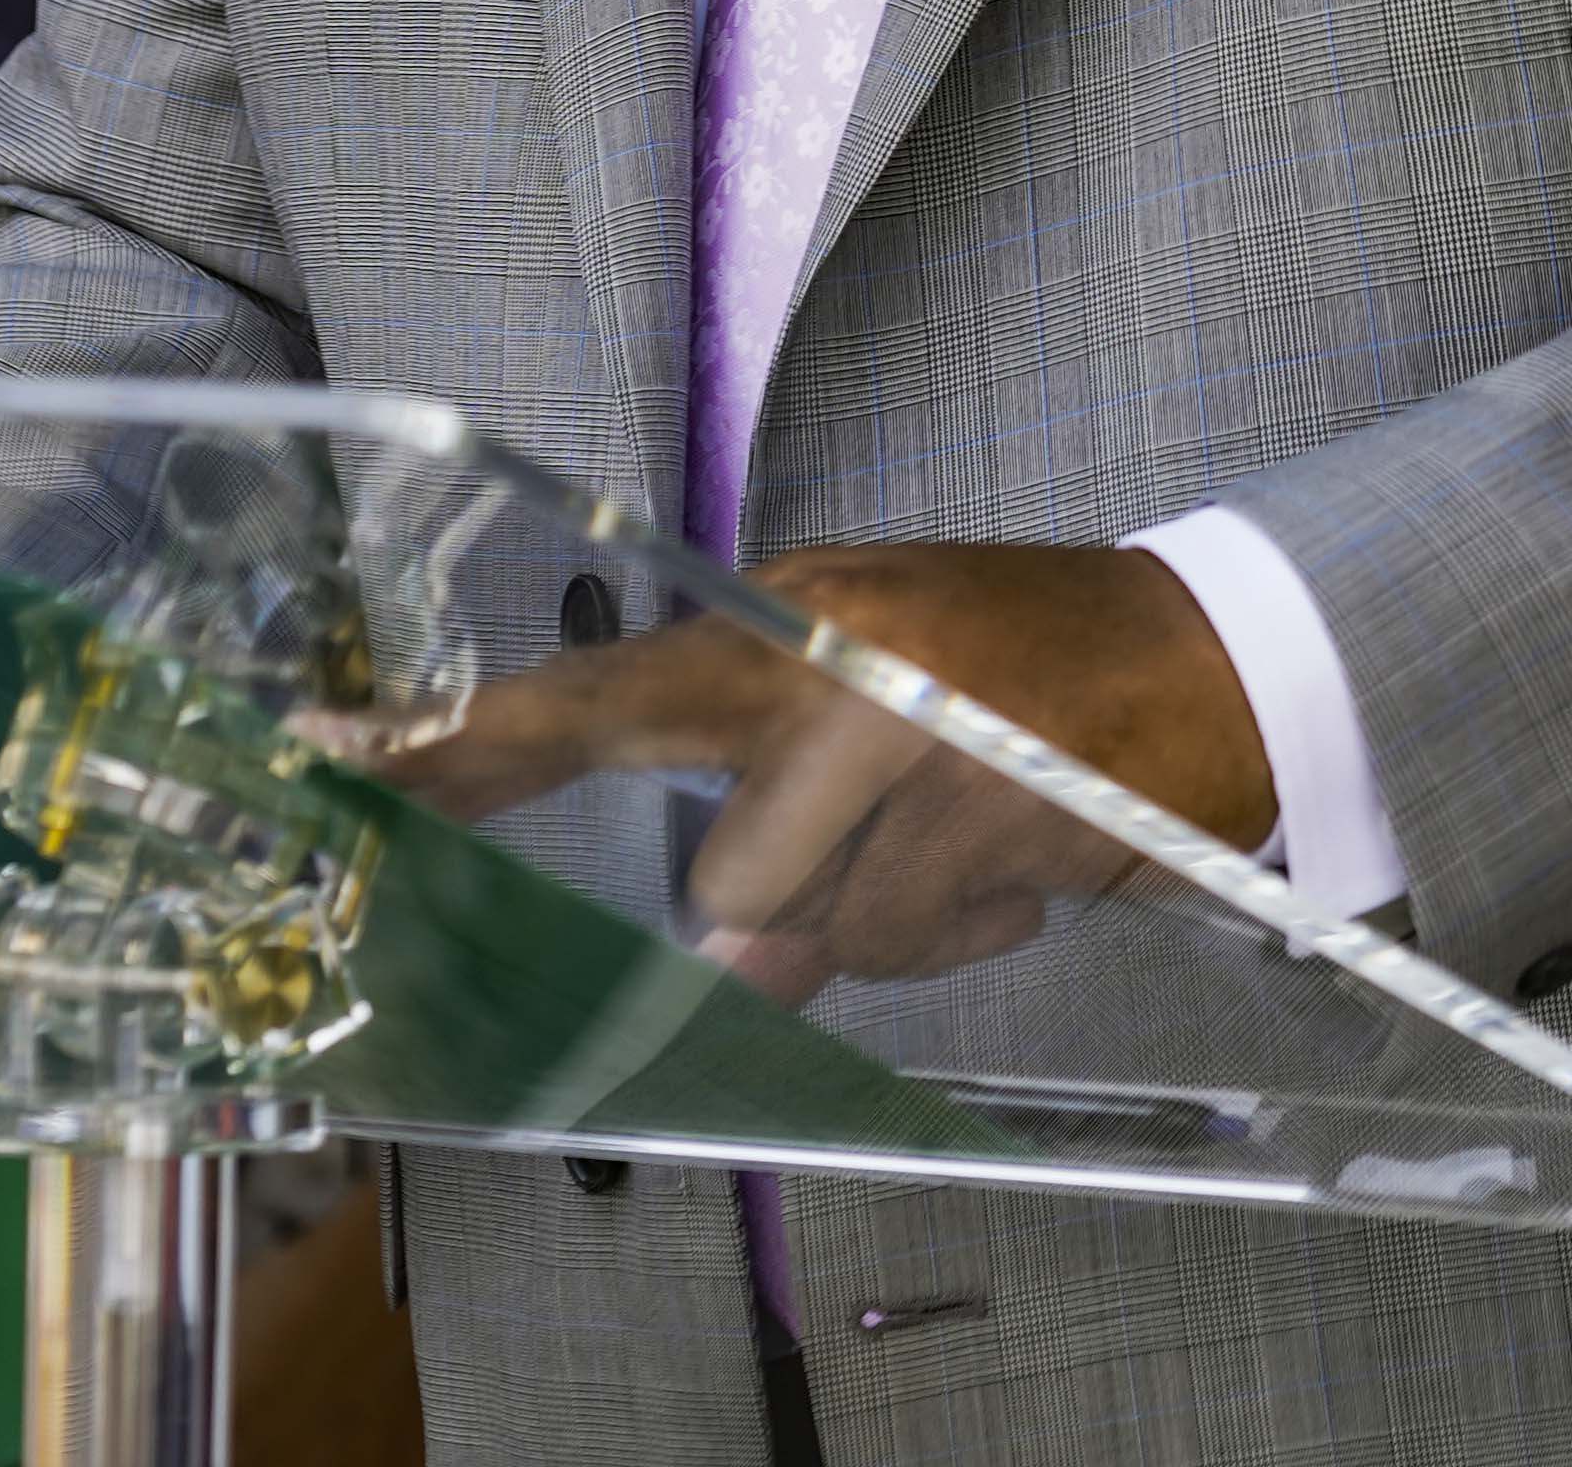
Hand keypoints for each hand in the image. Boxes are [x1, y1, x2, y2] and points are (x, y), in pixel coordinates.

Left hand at [392, 544, 1278, 1001]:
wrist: (1216, 657)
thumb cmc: (1019, 669)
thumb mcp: (872, 703)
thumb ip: (769, 809)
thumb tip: (724, 957)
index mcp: (783, 614)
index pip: (599, 695)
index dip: (471, 748)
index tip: (355, 770)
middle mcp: (831, 661)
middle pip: (733, 872)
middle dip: (802, 891)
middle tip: (887, 819)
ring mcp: (917, 739)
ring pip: (827, 929)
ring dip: (893, 914)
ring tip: (967, 830)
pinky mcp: (997, 813)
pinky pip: (919, 942)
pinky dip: (965, 924)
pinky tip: (1015, 853)